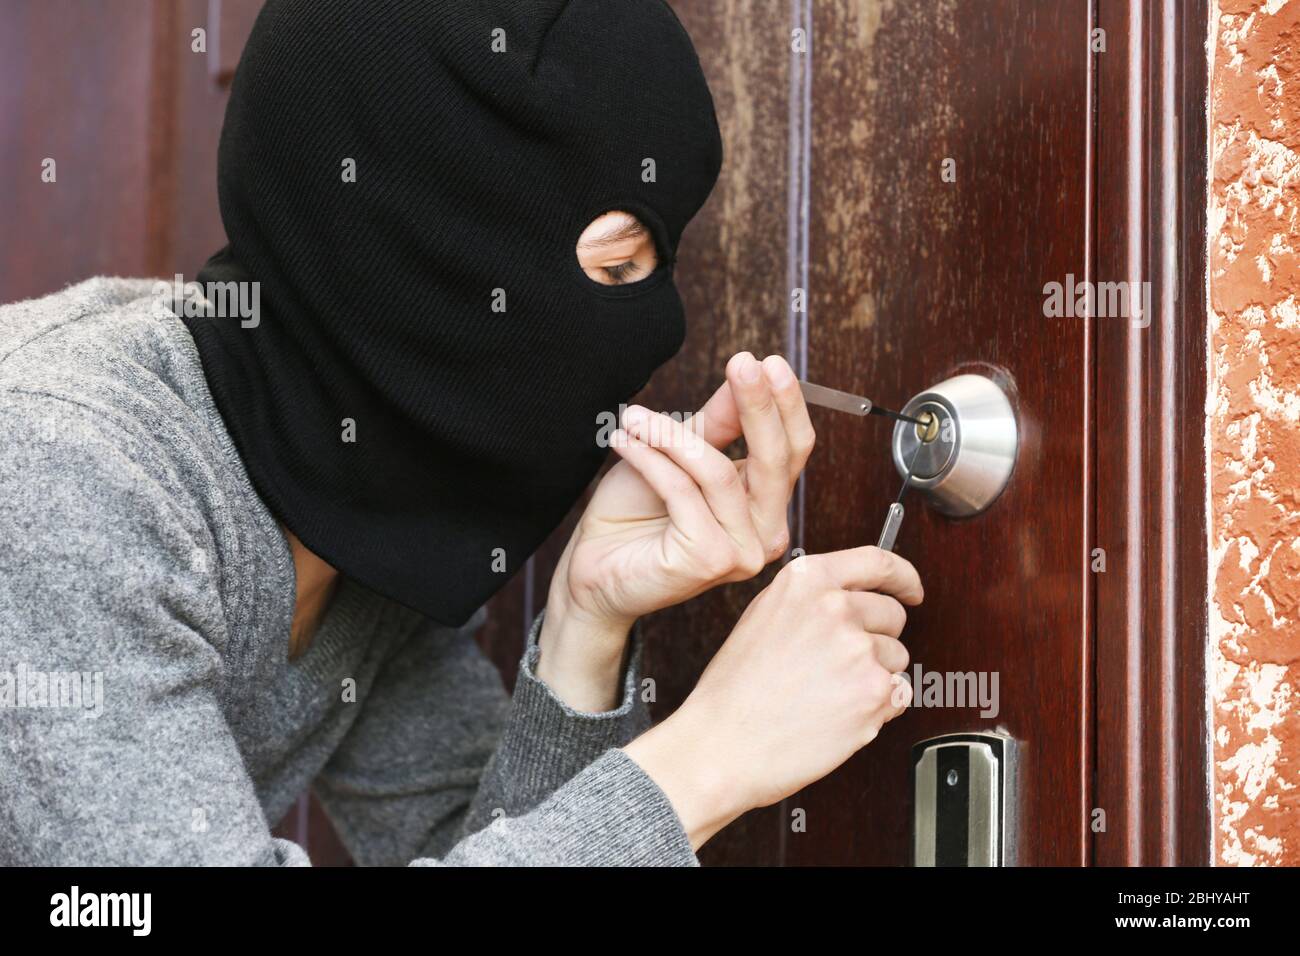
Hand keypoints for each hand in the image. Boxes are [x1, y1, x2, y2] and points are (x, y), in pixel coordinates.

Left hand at [549, 352, 814, 633]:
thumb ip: (718, 422)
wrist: (592, 569)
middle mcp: (766, 534)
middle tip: (741, 362)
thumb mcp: (678, 453)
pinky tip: (623, 443)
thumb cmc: (634, 515)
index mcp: (767, 507)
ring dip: (672, 435)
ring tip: (633, 418)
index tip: (765, 361)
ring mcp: (742, 553)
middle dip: (758, 406)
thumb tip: (750, 370)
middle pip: (775, 460)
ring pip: (719, 472)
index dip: (784, 405)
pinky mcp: (709, 561)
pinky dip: (650, 459)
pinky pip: (683, 491)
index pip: (792, 450)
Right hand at [623, 546, 922, 848]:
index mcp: (805, 581)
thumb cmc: (734, 691)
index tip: (910, 589)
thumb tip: (849, 598)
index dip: (903, 577)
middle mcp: (834, 607)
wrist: (724, 744)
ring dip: (875, 676)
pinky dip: (878, 708)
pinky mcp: (875, 692)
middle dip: (878, 638)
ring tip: (829, 694)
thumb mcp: (763, 617)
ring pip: (896, 658)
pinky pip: (898, 694)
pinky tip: (838, 714)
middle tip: (843, 664)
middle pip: (892, 614)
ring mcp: (858, 649)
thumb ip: (809, 599)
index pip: (877, 563)